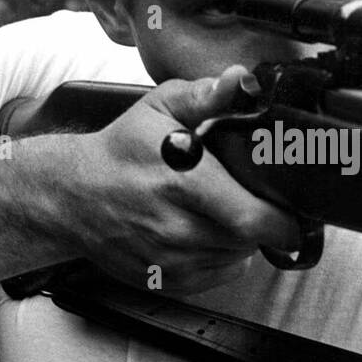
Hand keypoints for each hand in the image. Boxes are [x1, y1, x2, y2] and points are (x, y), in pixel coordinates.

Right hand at [40, 65, 301, 293]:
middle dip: (261, 221)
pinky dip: (221, 257)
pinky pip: (217, 276)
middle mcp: (176, 228)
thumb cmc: (121, 150)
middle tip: (251, 198)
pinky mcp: (164, 281)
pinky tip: (204, 231)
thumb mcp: (159, 108)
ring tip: (220, 210)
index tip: (290, 206)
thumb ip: (205, 95)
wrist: (71, 195)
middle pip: (251, 240)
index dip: (283, 219)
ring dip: (240, 239)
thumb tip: (241, 79)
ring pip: (236, 258)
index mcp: (184, 183)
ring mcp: (169, 260)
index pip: (255, 219)